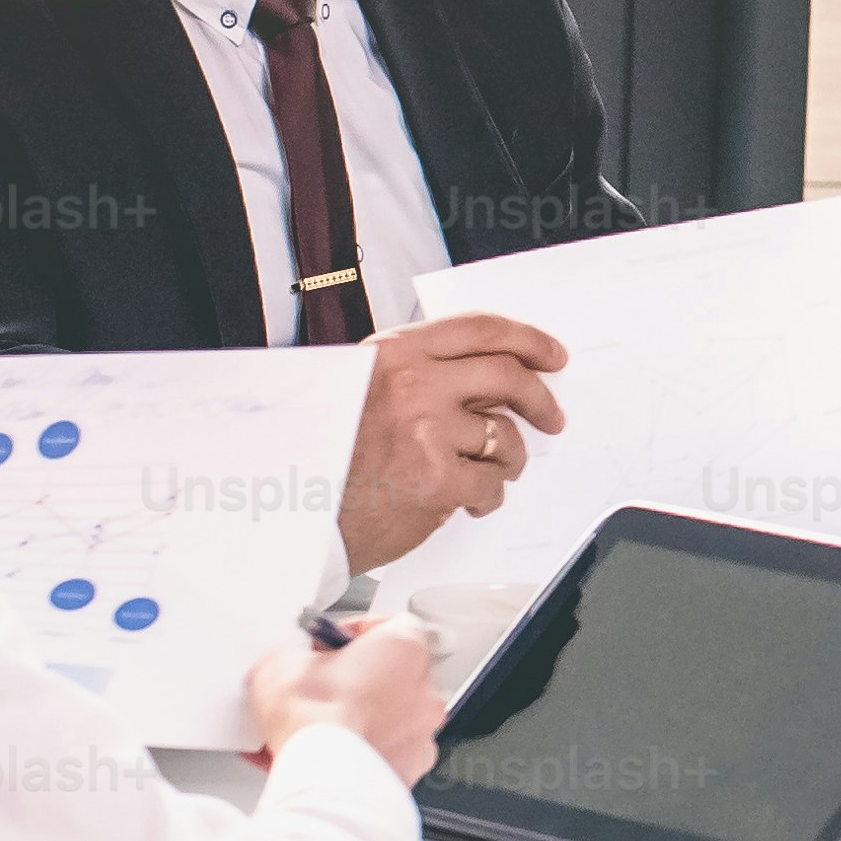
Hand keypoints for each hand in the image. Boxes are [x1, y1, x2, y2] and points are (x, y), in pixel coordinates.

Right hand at [247, 610, 447, 786]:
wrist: (324, 778)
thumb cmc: (318, 719)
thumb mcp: (281, 663)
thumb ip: (292, 656)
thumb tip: (284, 667)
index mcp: (404, 649)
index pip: (390, 625)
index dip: (353, 633)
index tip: (328, 646)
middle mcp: (423, 691)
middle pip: (387, 676)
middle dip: (349, 682)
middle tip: (315, 690)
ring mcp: (419, 735)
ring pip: (383, 720)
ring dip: (349, 721)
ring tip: (306, 730)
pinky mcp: (407, 771)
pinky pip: (376, 756)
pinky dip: (349, 756)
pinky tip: (311, 758)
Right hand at [336, 311, 568, 572]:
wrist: (289, 510)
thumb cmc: (319, 457)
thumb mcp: (357, 388)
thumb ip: (415, 374)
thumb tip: (480, 381)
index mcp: (394, 354)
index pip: (479, 329)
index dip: (527, 340)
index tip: (551, 354)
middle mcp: (413, 384)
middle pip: (507, 376)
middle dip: (541, 398)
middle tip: (551, 416)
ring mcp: (427, 430)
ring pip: (504, 436)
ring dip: (508, 459)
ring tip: (490, 472)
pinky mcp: (436, 479)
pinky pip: (491, 483)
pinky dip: (488, 496)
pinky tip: (470, 501)